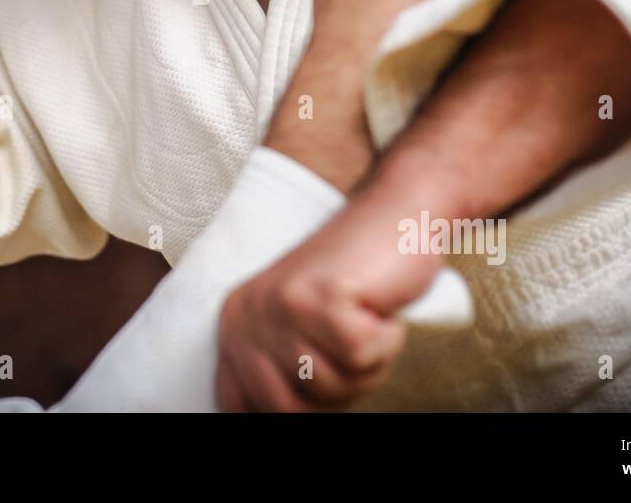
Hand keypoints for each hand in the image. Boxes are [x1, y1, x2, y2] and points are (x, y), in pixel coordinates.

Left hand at [216, 187, 440, 411]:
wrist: (395, 215)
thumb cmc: (359, 284)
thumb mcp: (304, 334)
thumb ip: (280, 375)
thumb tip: (268, 415)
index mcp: (235, 325)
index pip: (237, 405)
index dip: (287, 408)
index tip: (318, 384)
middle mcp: (247, 314)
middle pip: (288, 408)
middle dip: (336, 389)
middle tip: (352, 344)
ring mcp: (283, 304)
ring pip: (329, 387)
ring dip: (366, 363)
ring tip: (364, 317)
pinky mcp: (323, 298)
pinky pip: (361, 357)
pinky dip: (385, 340)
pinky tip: (376, 304)